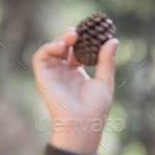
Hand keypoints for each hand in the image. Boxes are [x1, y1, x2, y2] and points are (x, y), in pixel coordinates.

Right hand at [32, 27, 118, 154]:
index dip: (83, 41)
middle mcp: (64, 74)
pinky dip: (49, 48)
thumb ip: (107, 60)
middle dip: (70, 37)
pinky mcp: (43, 78)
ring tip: (71, 36)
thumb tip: (113, 40)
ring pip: (52, 50)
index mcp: (79, 75)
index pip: (78, 52)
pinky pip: (41, 58)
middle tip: (79, 31)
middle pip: (64, 49)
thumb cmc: (96, 107)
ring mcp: (53, 75)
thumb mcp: (105, 81)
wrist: (83, 123)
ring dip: (59, 40)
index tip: (91, 31)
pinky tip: (61, 46)